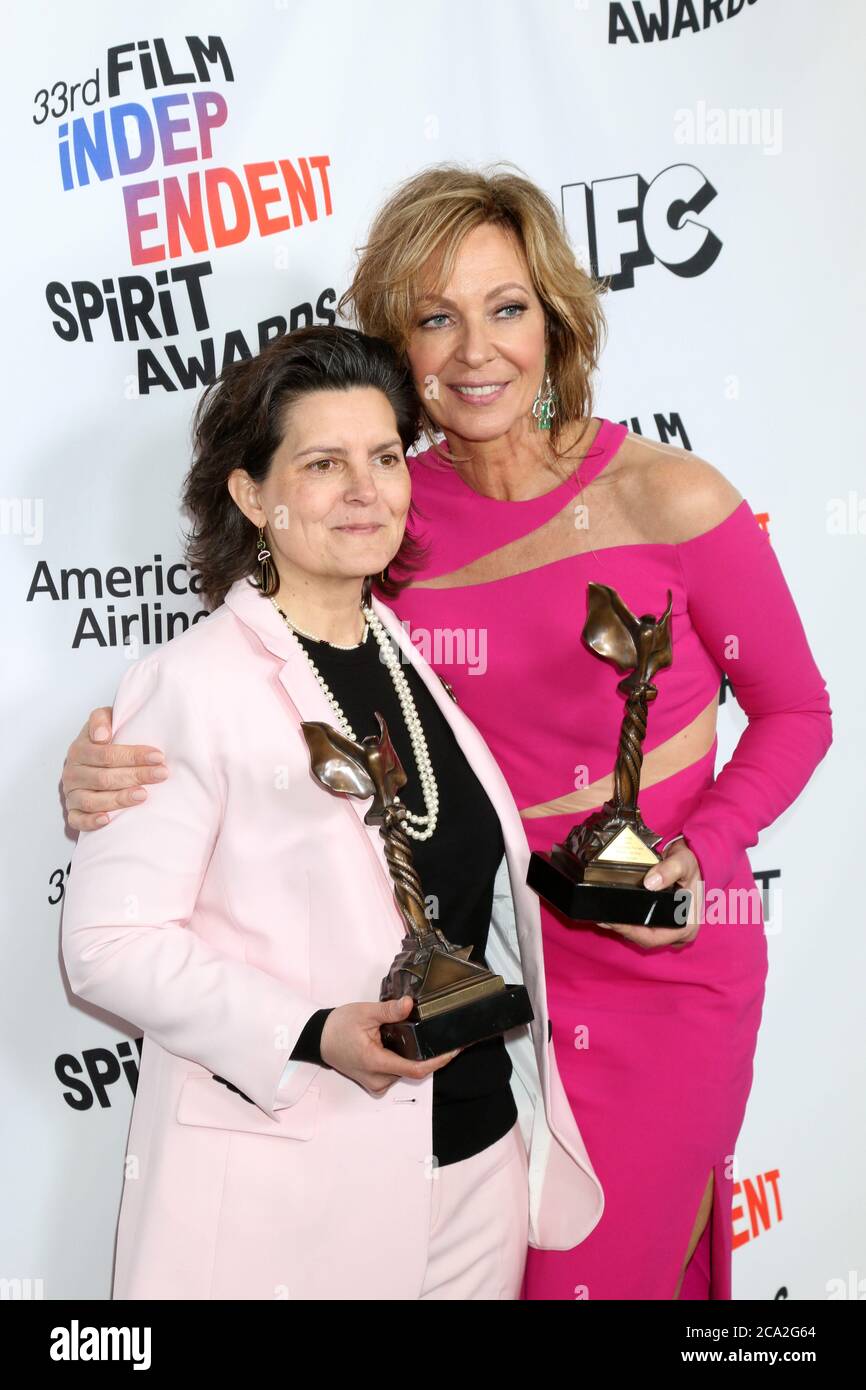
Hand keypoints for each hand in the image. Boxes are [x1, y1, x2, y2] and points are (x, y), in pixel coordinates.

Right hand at [62, 705, 168, 830]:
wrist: (88, 760)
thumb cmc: (104, 741)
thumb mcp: (102, 721)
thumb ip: (102, 719)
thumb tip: (102, 736)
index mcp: (79, 750)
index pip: (106, 754)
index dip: (133, 755)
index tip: (158, 756)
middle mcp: (73, 772)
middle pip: (104, 778)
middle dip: (135, 775)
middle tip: (161, 774)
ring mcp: (72, 793)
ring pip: (92, 800)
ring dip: (119, 799)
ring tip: (143, 795)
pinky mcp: (73, 812)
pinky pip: (77, 820)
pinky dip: (91, 821)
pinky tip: (108, 820)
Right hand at [320, 996, 460, 1095]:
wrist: (318, 1039)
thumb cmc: (339, 1026)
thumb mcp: (364, 1012)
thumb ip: (389, 1011)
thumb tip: (410, 1004)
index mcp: (376, 1062)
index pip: (415, 1069)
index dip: (438, 1061)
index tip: (454, 1050)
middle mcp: (378, 1079)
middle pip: (414, 1071)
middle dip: (431, 1056)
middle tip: (446, 1037)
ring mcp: (376, 1084)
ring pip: (406, 1073)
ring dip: (416, 1056)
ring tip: (425, 1036)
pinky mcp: (374, 1082)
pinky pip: (397, 1073)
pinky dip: (405, 1059)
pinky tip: (407, 1044)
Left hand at [597, 840, 702, 949]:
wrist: (690, 862)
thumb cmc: (690, 864)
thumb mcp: (684, 862)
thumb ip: (670, 869)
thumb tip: (650, 883)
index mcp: (687, 926)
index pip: (654, 937)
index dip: (631, 932)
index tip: (614, 920)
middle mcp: (678, 933)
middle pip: (644, 939)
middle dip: (622, 930)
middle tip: (602, 918)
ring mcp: (669, 931)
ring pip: (641, 936)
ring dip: (622, 928)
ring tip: (603, 917)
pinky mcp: (661, 924)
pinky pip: (642, 929)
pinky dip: (627, 923)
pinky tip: (611, 915)